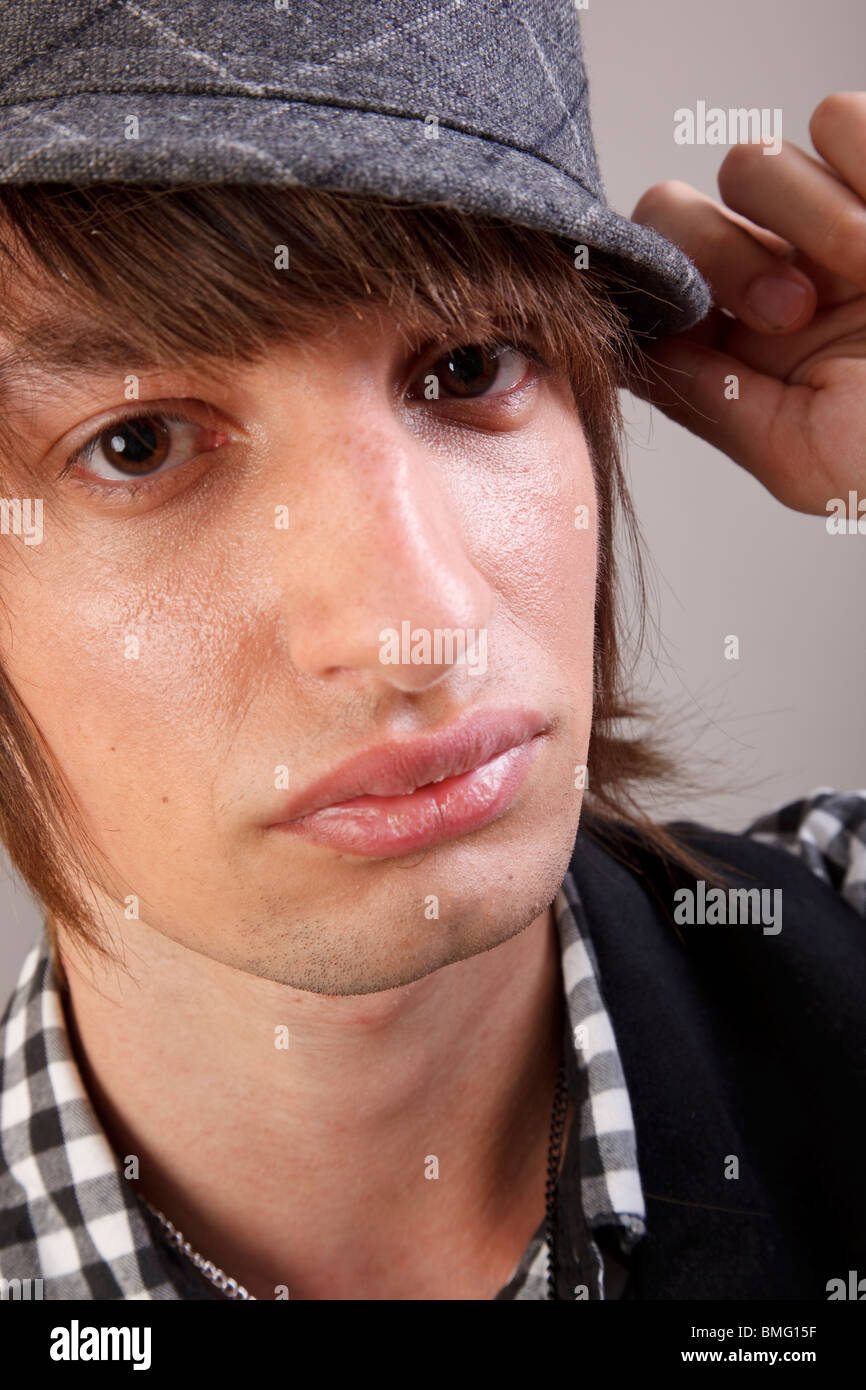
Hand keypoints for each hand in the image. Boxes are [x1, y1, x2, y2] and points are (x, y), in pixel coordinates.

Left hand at [626, 91, 865, 514]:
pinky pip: (836, 120)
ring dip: (806, 219)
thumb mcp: (796, 456)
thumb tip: (633, 347)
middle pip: (676, 211)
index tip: (703, 325)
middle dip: (719, 258)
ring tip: (863, 273)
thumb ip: (706, 400)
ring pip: (749, 164)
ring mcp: (825, 218)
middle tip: (791, 314)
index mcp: (733, 343)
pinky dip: (858, 164)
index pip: (650, 281)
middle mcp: (768, 274)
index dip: (658, 287)